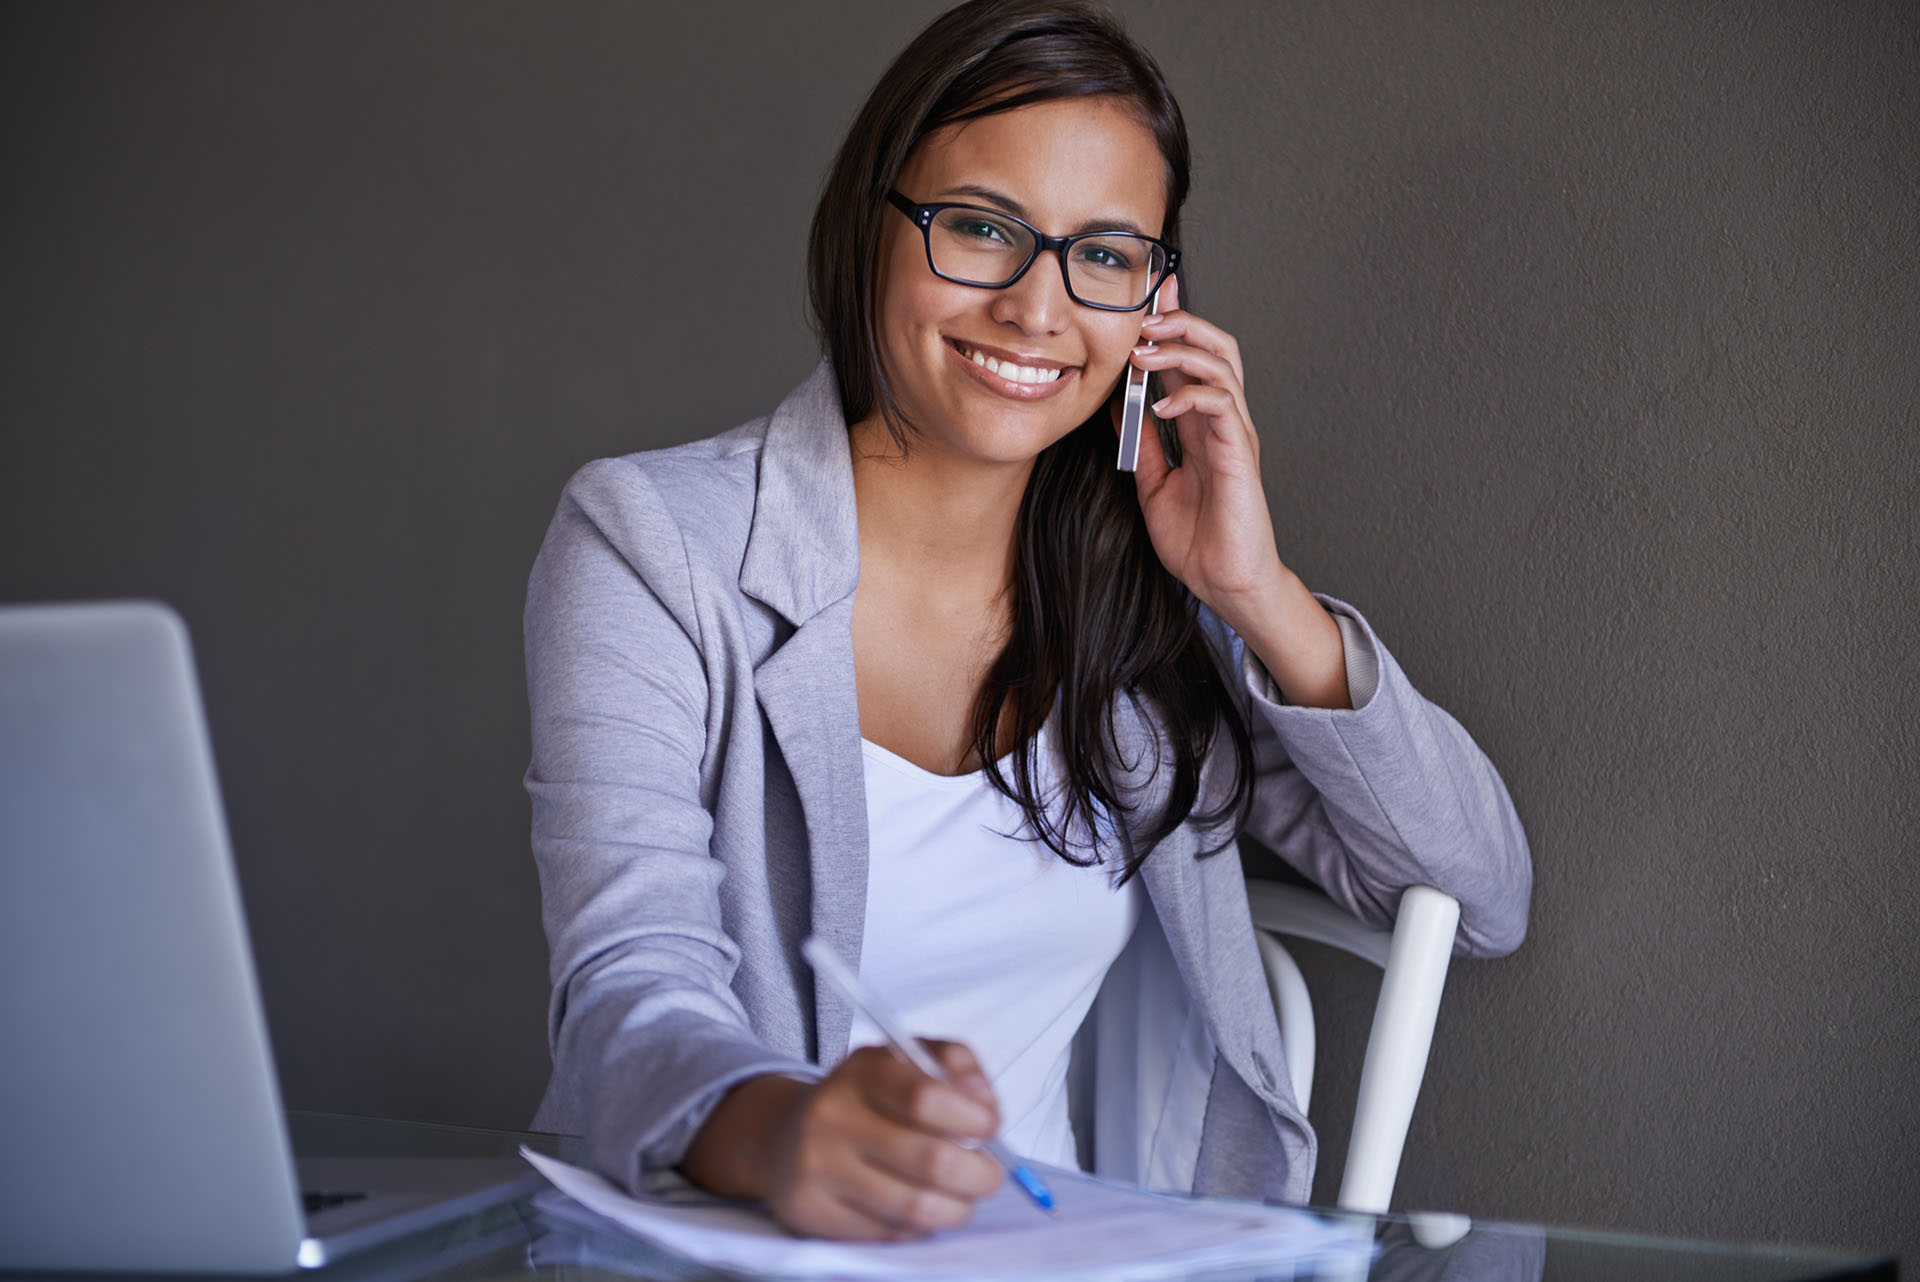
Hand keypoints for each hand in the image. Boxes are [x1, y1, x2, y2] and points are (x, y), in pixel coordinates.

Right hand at [680, 1042, 1004, 1239]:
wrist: (784, 1137)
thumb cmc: (864, 1098)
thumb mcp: (904, 1059)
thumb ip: (954, 1063)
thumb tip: (985, 1104)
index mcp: (861, 1072)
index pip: (926, 1098)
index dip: (972, 1118)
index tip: (992, 1127)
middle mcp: (832, 1118)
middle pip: (930, 1160)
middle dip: (980, 1174)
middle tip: (992, 1175)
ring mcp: (818, 1169)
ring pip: (915, 1207)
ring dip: (958, 1208)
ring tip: (964, 1196)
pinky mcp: (812, 1214)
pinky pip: (890, 1232)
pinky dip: (920, 1226)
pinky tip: (920, 1206)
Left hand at [1119, 275, 1350, 708]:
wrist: (1224, 582)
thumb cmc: (1197, 539)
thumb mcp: (1152, 484)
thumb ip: (1141, 444)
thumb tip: (1116, 407)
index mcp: (1202, 425)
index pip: (1191, 357)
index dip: (1173, 323)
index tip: (1149, 293)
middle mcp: (1223, 422)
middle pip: (1216, 346)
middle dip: (1181, 323)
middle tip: (1144, 316)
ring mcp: (1235, 435)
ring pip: (1223, 365)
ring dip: (1182, 351)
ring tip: (1146, 352)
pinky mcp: (1240, 455)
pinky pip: (1223, 406)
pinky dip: (1191, 396)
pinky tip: (1162, 407)